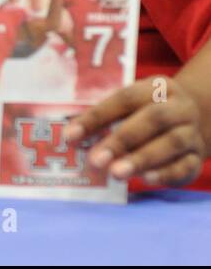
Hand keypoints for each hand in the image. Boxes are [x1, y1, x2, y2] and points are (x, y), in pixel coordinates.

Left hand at [66, 75, 206, 186]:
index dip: (96, 117)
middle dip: (121, 140)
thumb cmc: (146, 113)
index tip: (70, 136)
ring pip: (171, 143)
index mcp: (156, 87)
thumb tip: (70, 136)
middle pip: (152, 119)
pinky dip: (165, 174)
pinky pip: (186, 166)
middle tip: (96, 160)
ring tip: (116, 173)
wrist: (193, 122)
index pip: (124, 98)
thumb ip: (104, 117)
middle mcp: (178, 107)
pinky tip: (145, 180)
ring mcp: (191, 132)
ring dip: (141, 159)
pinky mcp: (197, 157)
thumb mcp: (130, 106)